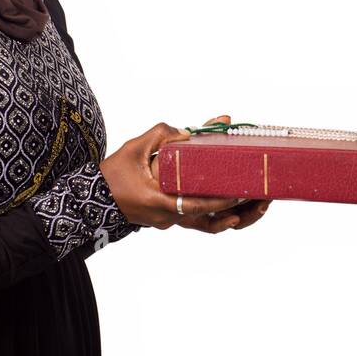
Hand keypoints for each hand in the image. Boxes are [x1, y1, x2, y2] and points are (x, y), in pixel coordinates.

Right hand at [103, 115, 268, 232]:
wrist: (93, 199)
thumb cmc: (113, 174)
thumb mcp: (136, 148)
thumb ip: (164, 136)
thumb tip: (193, 132)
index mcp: (159, 202)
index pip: (198, 205)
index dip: (223, 200)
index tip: (244, 191)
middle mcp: (168, 217)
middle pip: (211, 220)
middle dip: (239, 211)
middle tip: (264, 199)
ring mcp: (170, 221)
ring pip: (208, 223)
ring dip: (233, 215)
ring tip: (258, 203)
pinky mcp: (170, 218)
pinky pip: (199, 219)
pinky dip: (218, 212)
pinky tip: (236, 201)